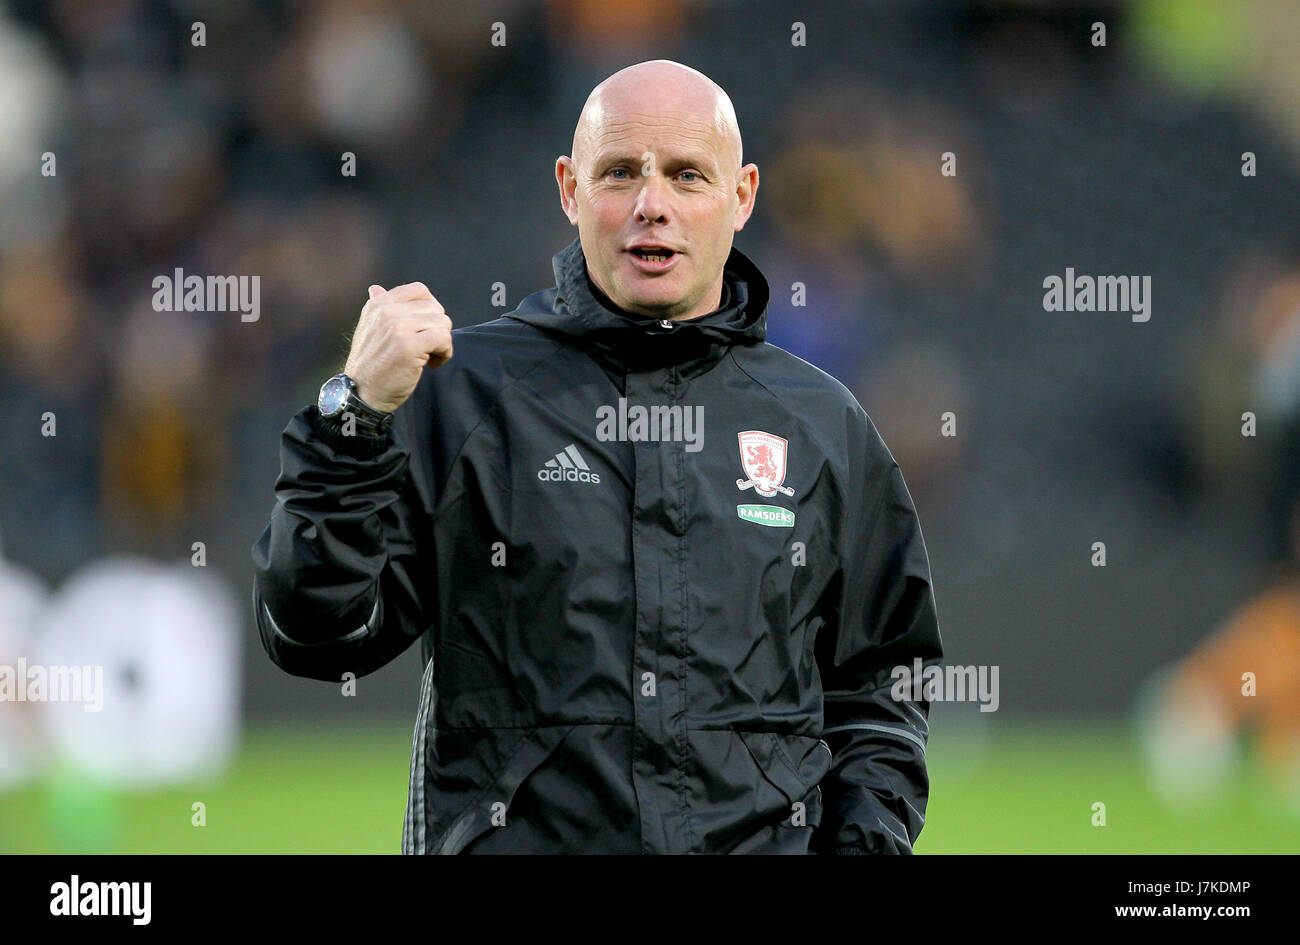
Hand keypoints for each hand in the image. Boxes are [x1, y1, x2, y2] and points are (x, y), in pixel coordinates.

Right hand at [343, 282, 452, 412]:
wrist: (361, 394)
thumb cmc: (371, 364)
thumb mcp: (369, 330)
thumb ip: (378, 308)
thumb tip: (376, 288)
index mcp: (378, 305)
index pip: (419, 290)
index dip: (431, 310)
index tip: (425, 329)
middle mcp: (386, 312)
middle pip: (436, 308)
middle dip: (438, 329)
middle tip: (427, 348)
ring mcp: (398, 327)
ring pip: (443, 323)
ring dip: (442, 343)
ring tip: (429, 357)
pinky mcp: (409, 346)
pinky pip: (444, 339)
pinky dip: (445, 353)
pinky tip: (433, 364)